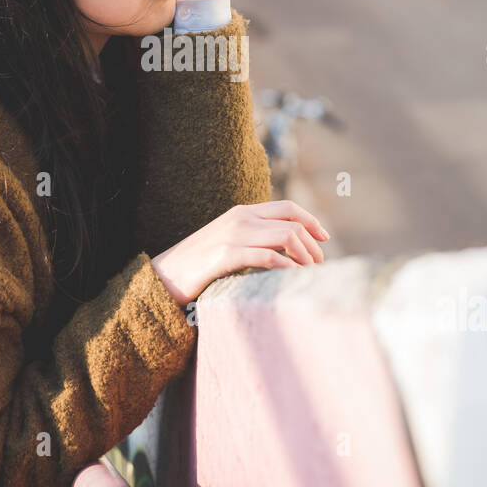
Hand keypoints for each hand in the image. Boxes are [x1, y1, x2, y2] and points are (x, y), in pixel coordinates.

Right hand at [149, 201, 329, 306]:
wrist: (162, 275)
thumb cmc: (197, 264)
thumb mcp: (227, 242)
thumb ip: (251, 237)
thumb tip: (283, 248)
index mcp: (242, 212)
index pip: (288, 208)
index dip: (311, 221)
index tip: (325, 239)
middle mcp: (240, 218)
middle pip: (291, 223)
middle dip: (313, 245)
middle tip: (319, 266)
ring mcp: (232, 235)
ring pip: (284, 236)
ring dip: (304, 256)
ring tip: (309, 273)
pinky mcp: (224, 256)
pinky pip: (265, 256)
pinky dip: (285, 266)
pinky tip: (291, 277)